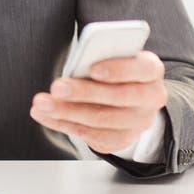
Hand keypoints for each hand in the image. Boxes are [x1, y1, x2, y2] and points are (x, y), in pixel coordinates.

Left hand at [30, 51, 166, 154]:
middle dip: (83, 92)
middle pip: (117, 97)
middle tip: (57, 87)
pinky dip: (64, 124)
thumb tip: (76, 65)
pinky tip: (46, 116)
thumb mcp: (112, 55)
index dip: (118, 69)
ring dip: (67, 112)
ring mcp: (138, 122)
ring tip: (43, 103)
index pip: (141, 68)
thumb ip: (99, 56)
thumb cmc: (114, 68)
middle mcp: (150, 98)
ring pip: (101, 120)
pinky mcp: (121, 138)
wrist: (128, 96)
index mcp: (150, 70)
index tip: (92, 69)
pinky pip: (91, 135)